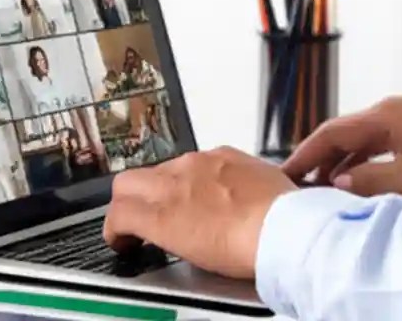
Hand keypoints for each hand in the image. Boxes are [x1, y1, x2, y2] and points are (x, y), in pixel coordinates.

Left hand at [102, 147, 295, 278]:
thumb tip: (254, 198)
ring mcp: (174, 187)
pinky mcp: (160, 216)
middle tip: (146, 214)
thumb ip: (252, 188)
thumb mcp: (270, 187)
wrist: (281, 226)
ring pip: (128, 186)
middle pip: (149, 171)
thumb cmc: (285, 214)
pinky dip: (115, 230)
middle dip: (142, 193)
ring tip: (131, 232)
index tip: (181, 203)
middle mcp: (194, 166)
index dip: (177, 188)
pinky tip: (121, 243)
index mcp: (222, 159)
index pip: (185, 167)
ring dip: (128, 208)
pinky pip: (121, 216)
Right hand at [282, 96, 401, 198]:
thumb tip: (338, 183)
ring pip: (359, 144)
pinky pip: (377, 148)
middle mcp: (390, 113)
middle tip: (298, 184)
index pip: (332, 132)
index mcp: (385, 116)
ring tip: (321, 190)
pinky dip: (361, 165)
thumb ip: (370, 180)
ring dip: (340, 165)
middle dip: (319, 160)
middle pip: (342, 136)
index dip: (306, 153)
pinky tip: (354, 183)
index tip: (286, 172)